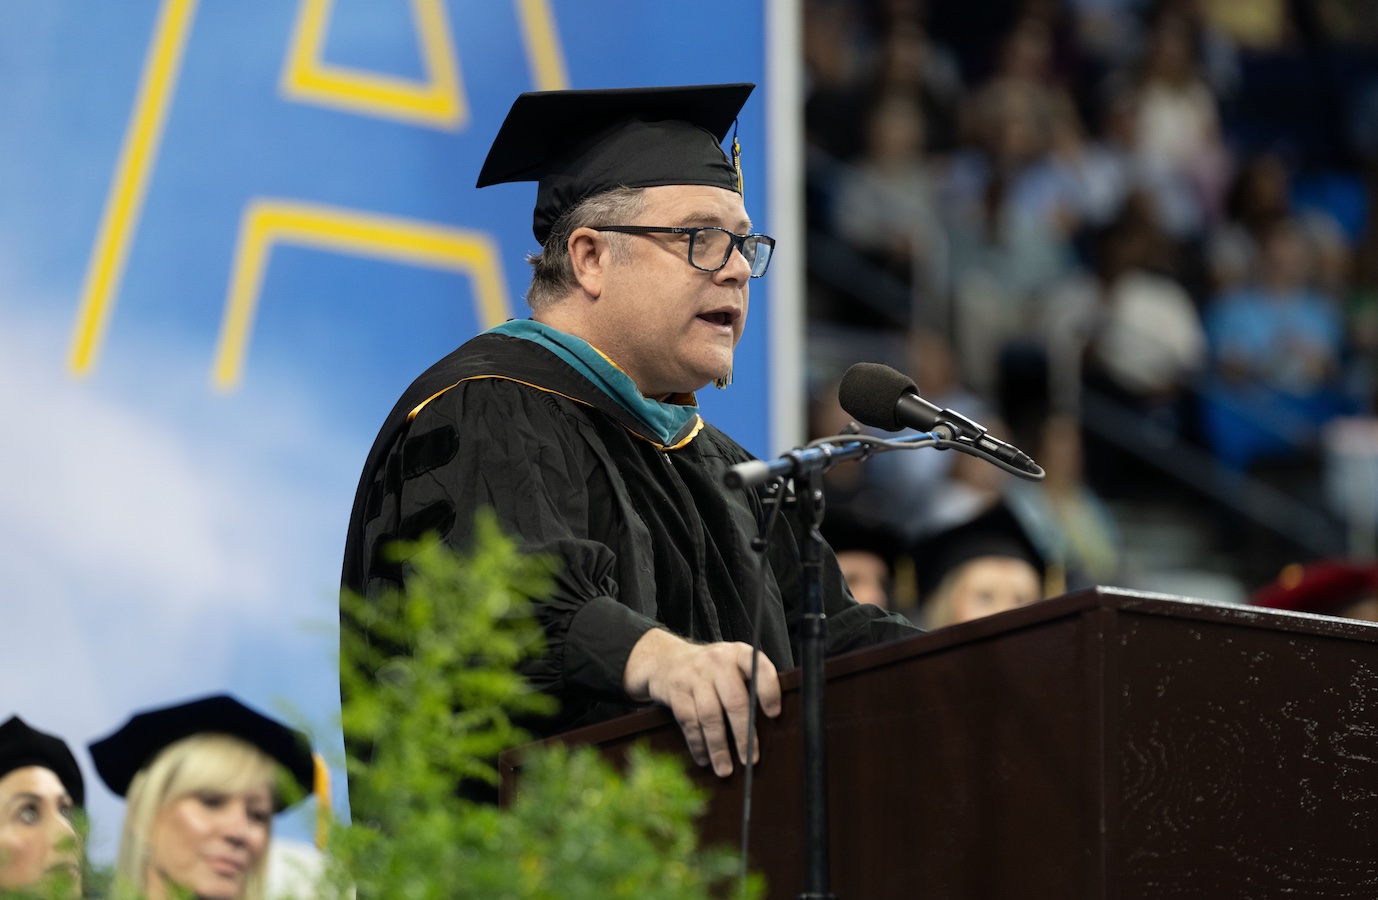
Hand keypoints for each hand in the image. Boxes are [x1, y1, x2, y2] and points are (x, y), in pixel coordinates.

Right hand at [623, 628, 781, 776]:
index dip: (769, 691)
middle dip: (744, 735)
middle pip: (734, 701)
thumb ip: (750, 683)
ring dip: (719, 747)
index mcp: (738, 654)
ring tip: (725, 769)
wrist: (665, 658)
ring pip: (710, 716)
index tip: (775, 714)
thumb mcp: (732, 664)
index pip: (759, 668)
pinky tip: (704, 758)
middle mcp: (718, 661)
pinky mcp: (677, 691)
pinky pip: (689, 722)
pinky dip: (698, 744)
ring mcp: (695, 676)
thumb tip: (771, 724)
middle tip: (749, 759)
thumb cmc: (709, 669)